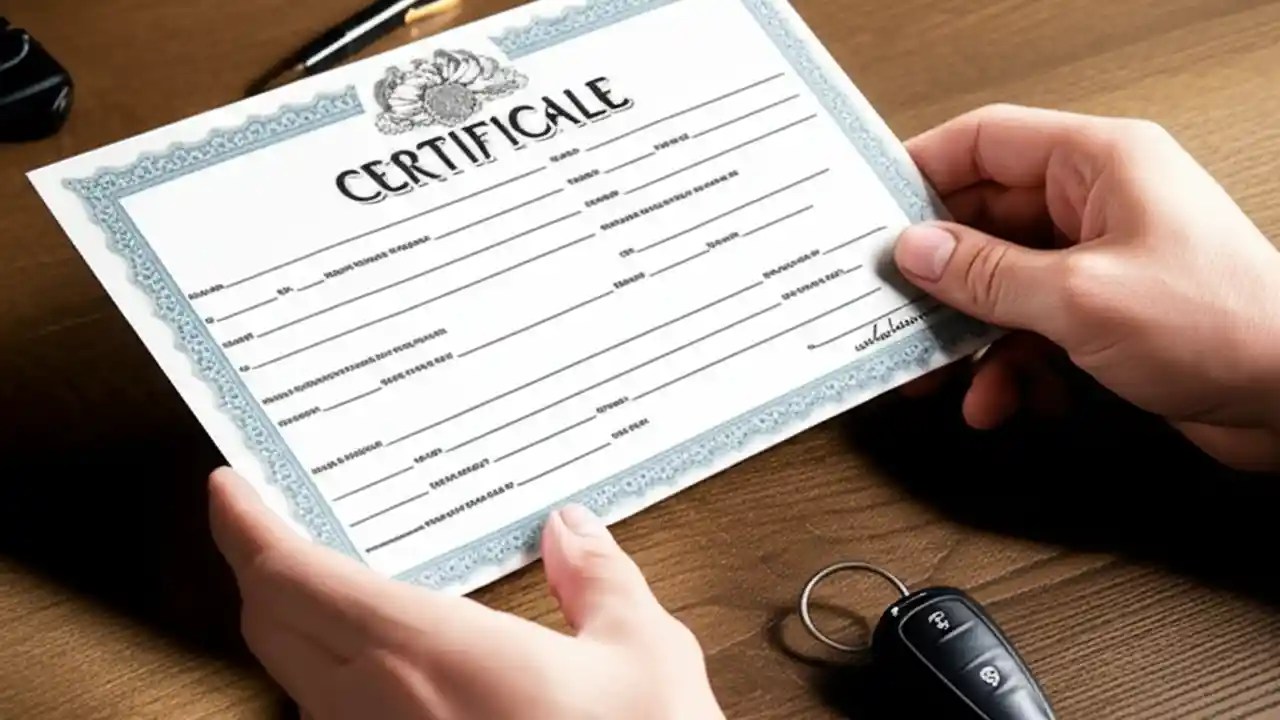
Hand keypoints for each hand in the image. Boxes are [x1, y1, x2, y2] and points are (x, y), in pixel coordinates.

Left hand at [208, 467, 723, 719]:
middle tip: (275, 521)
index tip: (229, 489)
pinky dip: (335, 680)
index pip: (288, 574)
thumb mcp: (642, 659)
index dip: (244, 524)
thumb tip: (574, 533)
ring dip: (298, 625)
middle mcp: (371, 709)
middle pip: (271, 620)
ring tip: (337, 588)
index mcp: (423, 652)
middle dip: (261, 563)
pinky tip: (389, 670)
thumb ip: (600, 582)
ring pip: (295, 678)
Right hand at [893, 104, 1279, 470]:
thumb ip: (986, 274)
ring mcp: (1102, 259)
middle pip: (985, 221)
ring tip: (939, 376)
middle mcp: (1099, 203)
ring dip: (969, 334)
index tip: (870, 211)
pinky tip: (1004, 400)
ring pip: (1002, 283)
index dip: (921, 170)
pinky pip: (1031, 327)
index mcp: (1100, 163)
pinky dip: (1010, 366)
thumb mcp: (1080, 297)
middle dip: (939, 275)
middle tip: (891, 306)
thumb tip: (916, 250)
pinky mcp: (1106, 313)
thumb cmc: (1226, 325)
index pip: (986, 142)